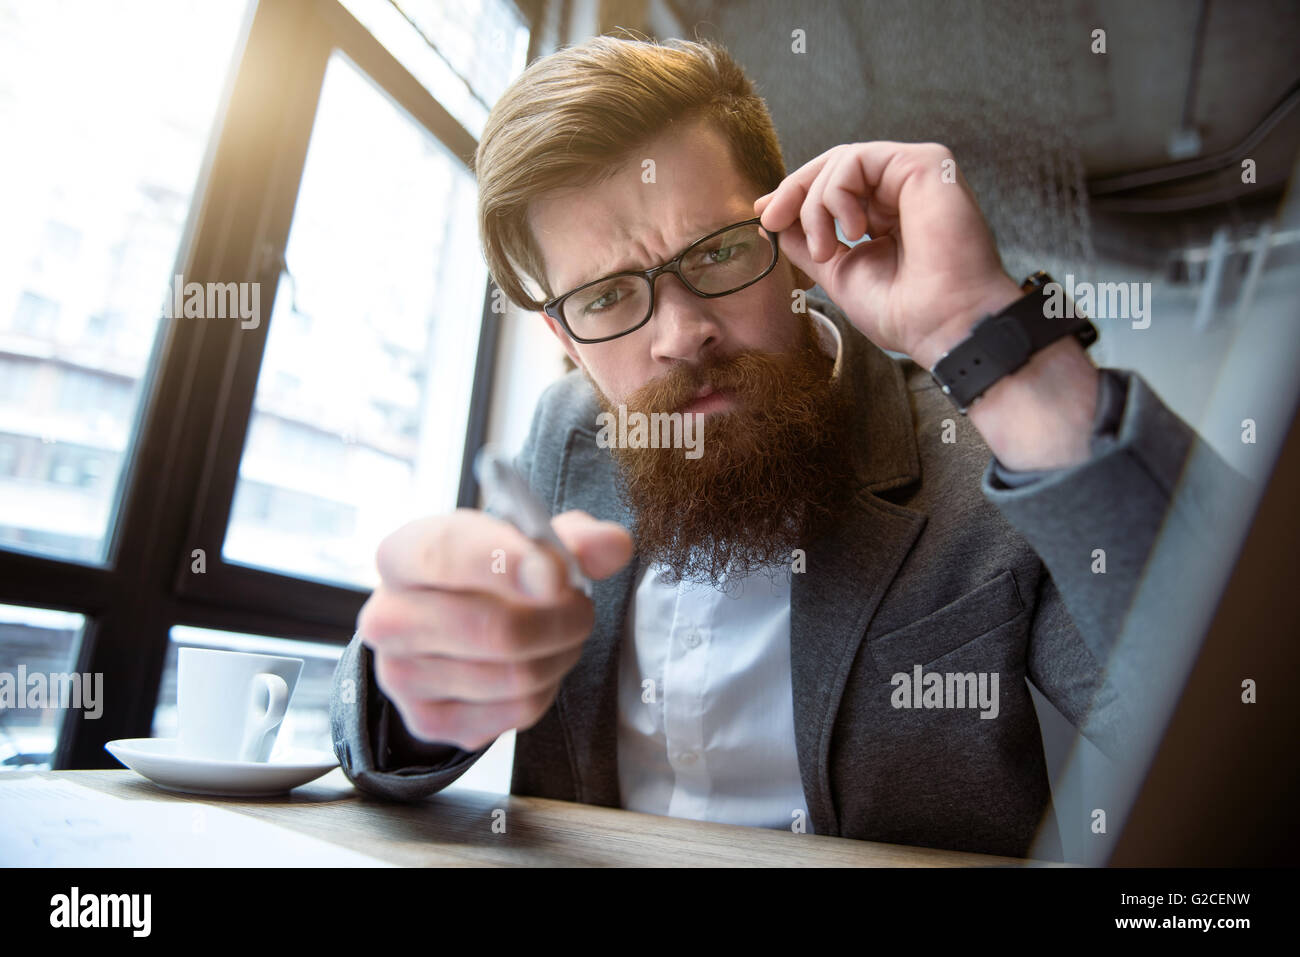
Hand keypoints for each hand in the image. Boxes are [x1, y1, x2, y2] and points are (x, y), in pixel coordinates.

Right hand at [357, 508, 633, 751]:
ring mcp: (401, 676)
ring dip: (560, 654)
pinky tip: (536, 666)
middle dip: (561, 619)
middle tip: (581, 607)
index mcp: (403, 553)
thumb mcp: (522, 541)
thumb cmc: (485, 574)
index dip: (506, 565)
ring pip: (516, 675)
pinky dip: (545, 690)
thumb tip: (612, 545)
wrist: (444, 626)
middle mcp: (387, 616)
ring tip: (559, 634)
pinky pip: (516, 712)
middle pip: (494, 630)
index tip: (556, 575)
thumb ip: (571, 538)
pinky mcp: (427, 721)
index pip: (447, 555)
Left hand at [754, 141, 1021, 367]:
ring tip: (826, 249)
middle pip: (835, 167)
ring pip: (842, 161)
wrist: (944, 326)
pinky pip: (857, 159)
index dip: (796, 197)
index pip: (836, 188)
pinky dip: (837, 193)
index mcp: (888, 214)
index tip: (766, 217)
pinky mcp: (925, 163)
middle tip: (772, 218)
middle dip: (795, 191)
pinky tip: (849, 232)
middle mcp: (904, 190)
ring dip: (816, 205)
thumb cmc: (905, 312)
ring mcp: (916, 174)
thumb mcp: (839, 272)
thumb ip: (808, 242)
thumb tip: (773, 219)